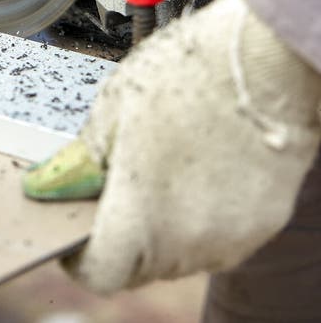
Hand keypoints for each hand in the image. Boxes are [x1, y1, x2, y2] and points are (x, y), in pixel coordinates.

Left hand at [23, 0, 320, 292]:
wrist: (264, 55)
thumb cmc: (189, 70)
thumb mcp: (113, 105)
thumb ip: (86, 155)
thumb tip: (62, 177)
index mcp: (141, 214)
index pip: (100, 271)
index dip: (81, 253)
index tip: (78, 230)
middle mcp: (187, 240)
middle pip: (139, 265)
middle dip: (122, 235)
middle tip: (118, 188)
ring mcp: (230, 236)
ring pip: (181, 253)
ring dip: (165, 226)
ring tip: (164, 169)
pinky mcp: (264, 222)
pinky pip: (219, 236)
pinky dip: (204, 214)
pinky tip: (202, 167)